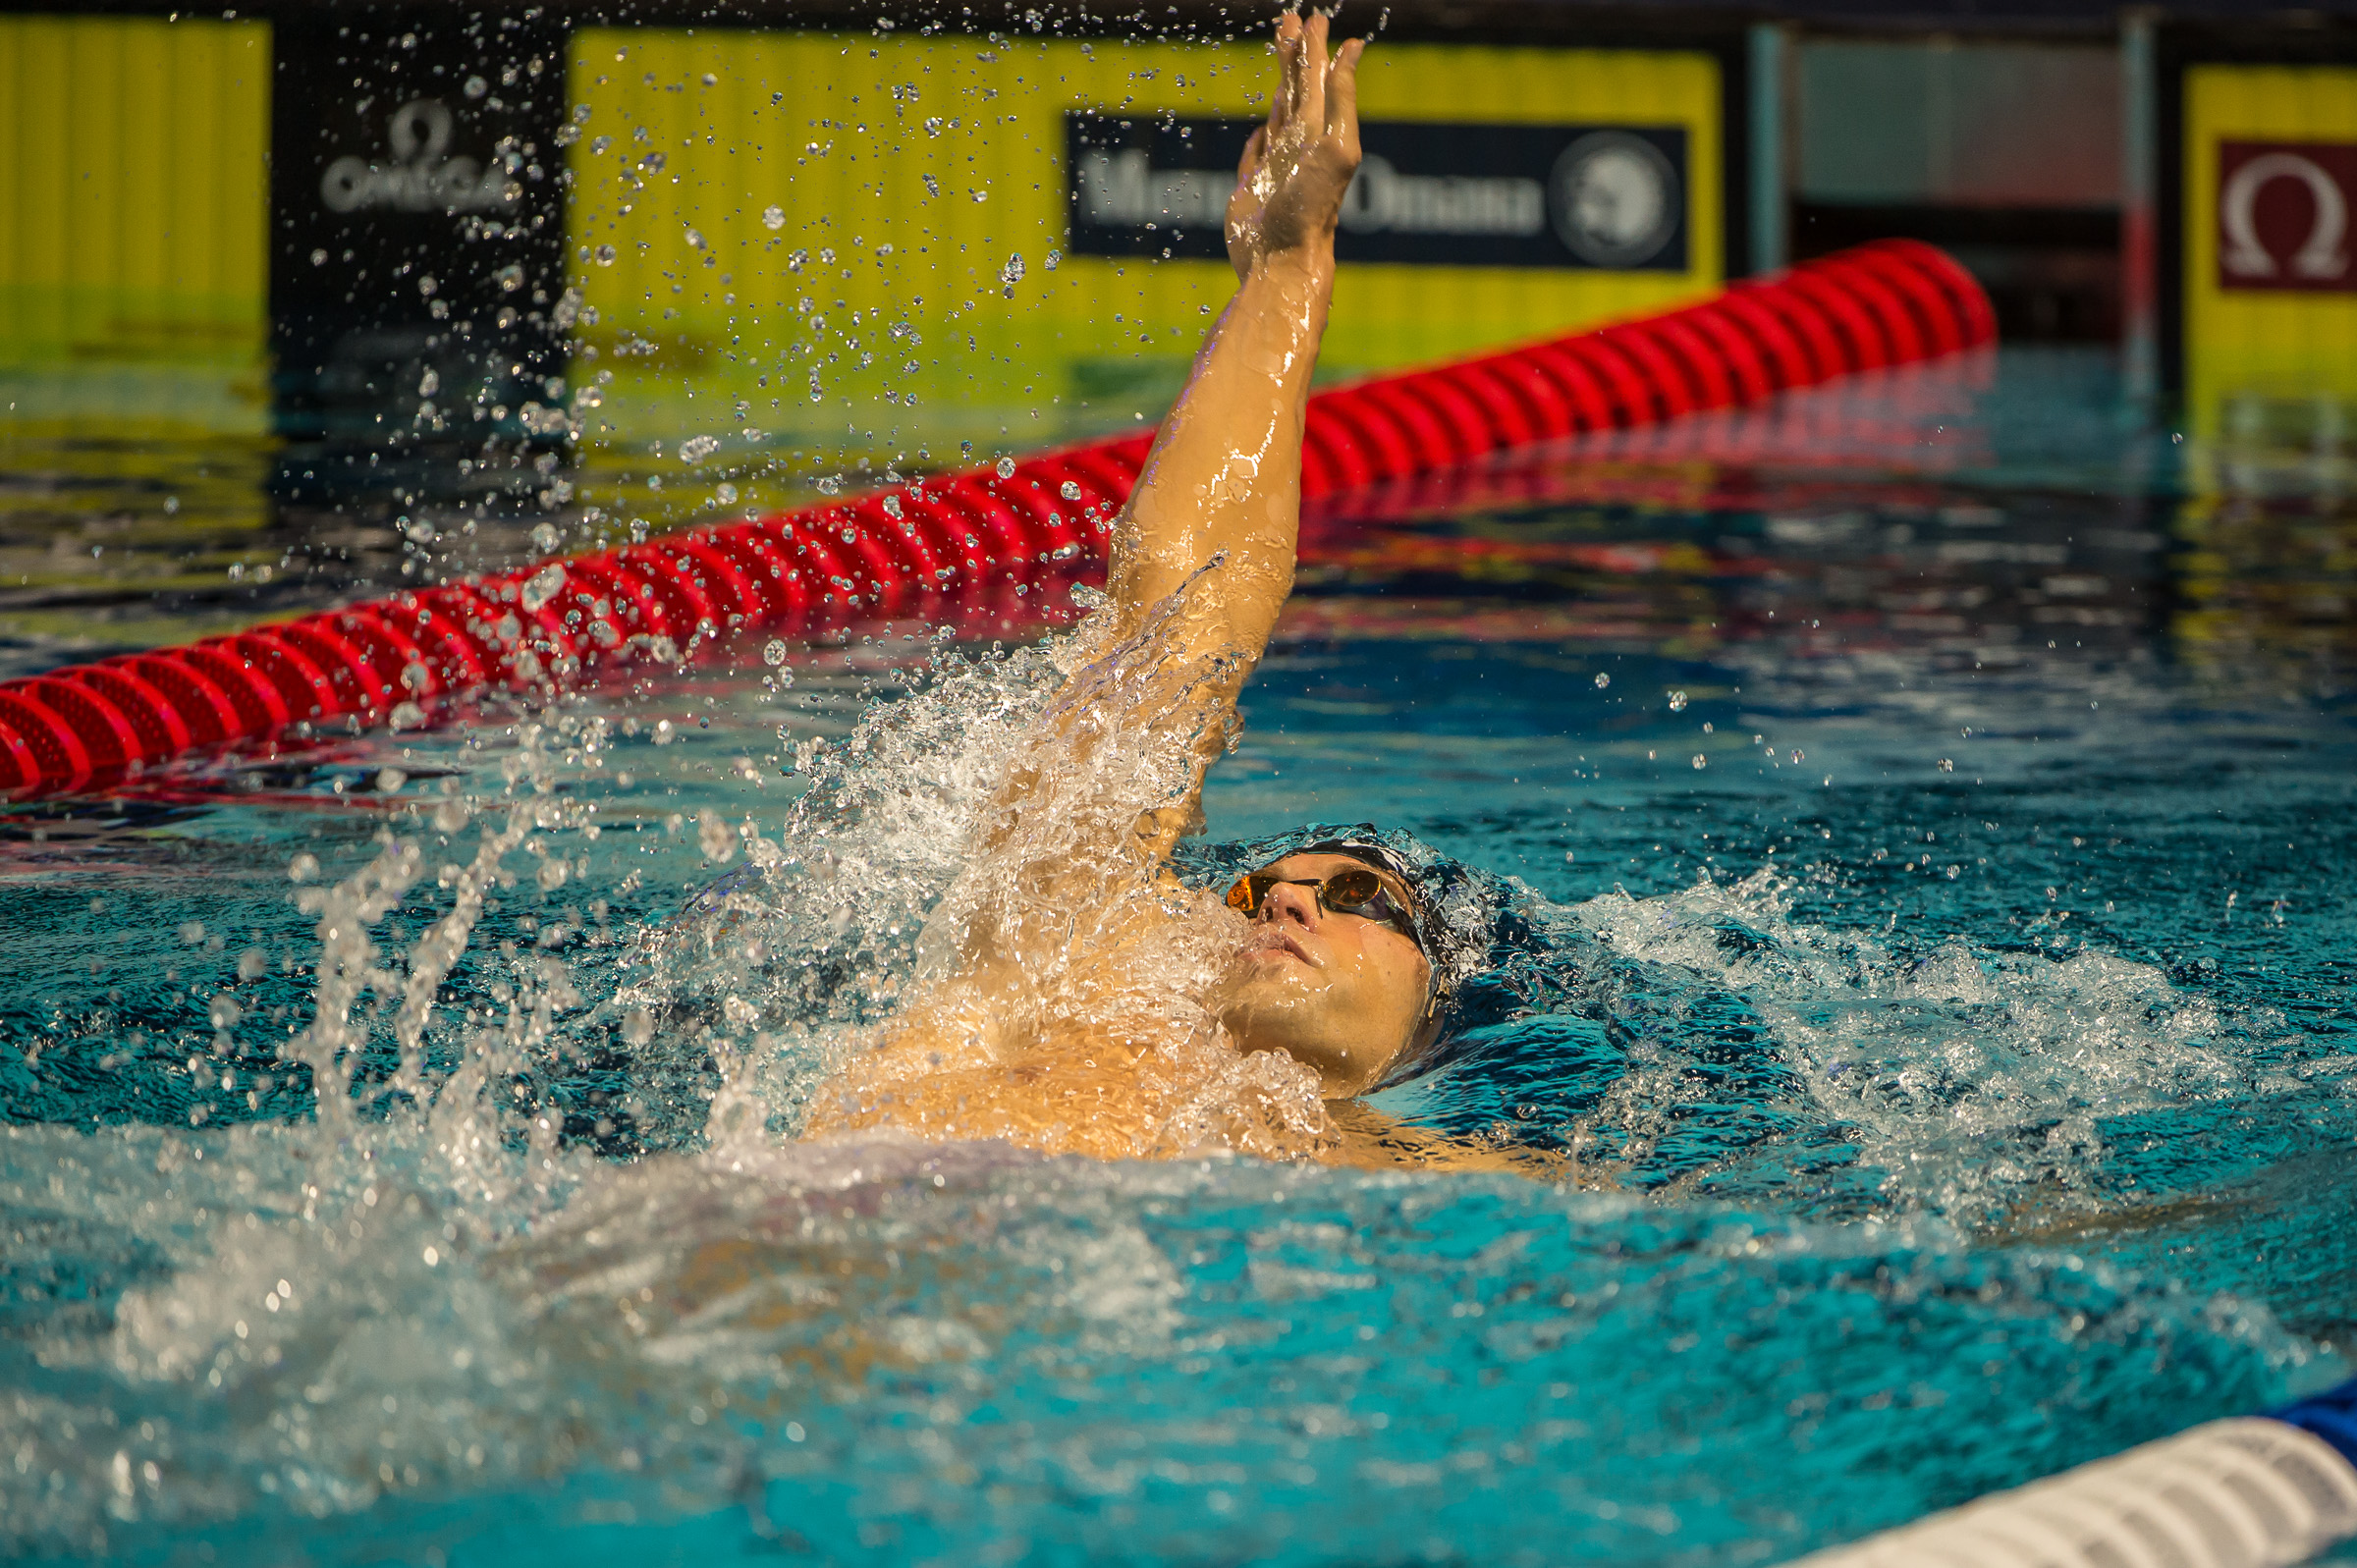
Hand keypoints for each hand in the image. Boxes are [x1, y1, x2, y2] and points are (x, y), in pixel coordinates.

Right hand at [1224, 11, 1363, 278]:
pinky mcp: (1252, 188)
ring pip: (1279, 112)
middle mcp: (1299, 145)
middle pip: (1298, 87)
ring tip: (1281, 57)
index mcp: (1319, 132)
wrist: (1282, 261)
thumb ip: (1339, 99)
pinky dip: (1260, 135)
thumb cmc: (1312, 209)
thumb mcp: (1337, 147)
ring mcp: (1275, 166)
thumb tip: (1350, 50)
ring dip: (1281, 82)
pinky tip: (1265, 128)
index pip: (1317, 78)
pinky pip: (1256, 153)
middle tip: (1293, 18)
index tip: (1315, 18)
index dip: (1316, 47)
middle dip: (1297, 53)